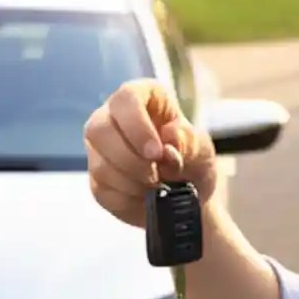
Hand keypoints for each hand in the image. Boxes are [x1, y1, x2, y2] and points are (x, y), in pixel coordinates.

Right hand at [84, 79, 217, 228]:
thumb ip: (188, 142)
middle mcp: (113, 117)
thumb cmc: (193, 161)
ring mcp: (101, 149)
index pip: (127, 97)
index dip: (137, 125)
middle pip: (99, 129)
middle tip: (155, 176)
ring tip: (157, 187)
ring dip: (133, 184)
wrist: (188, 197)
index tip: (156, 153)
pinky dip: (129, 201)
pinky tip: (146, 198)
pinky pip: (102, 191)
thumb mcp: (202, 150)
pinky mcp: (97, 179)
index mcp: (144, 97)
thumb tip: (169, 138)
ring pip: (100, 165)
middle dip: (129, 160)